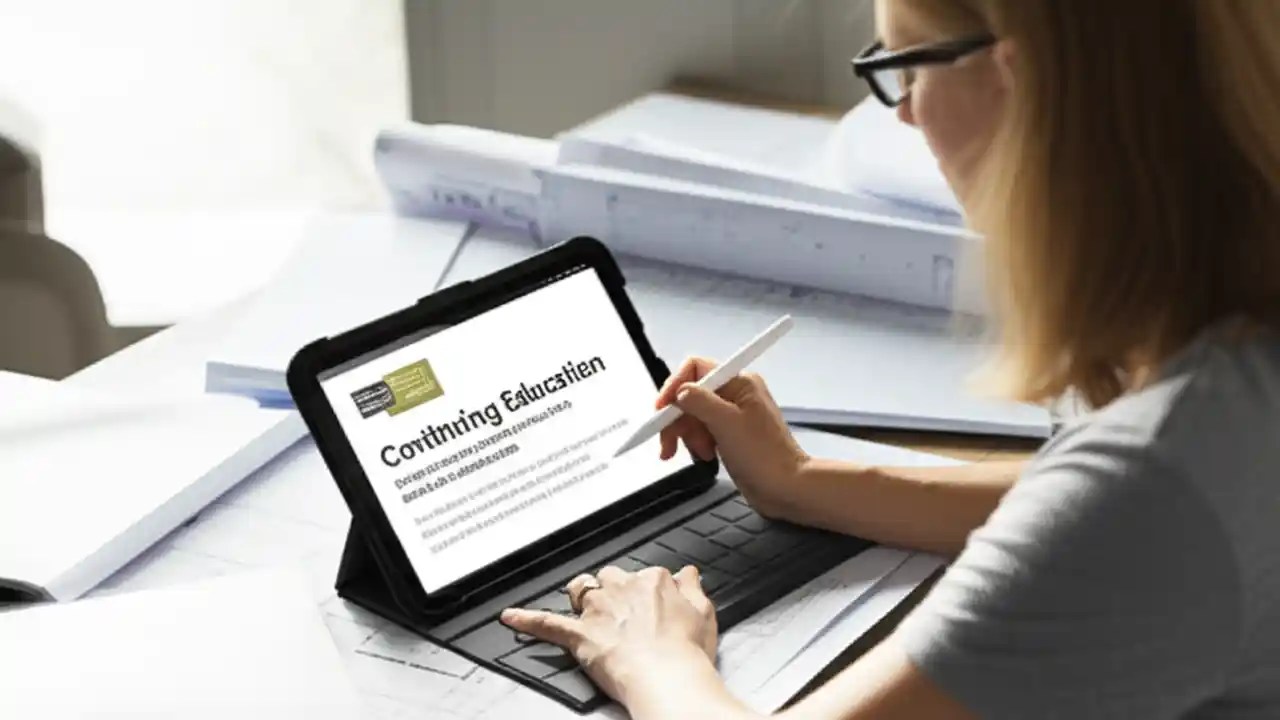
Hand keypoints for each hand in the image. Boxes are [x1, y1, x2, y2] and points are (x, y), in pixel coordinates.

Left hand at [500, 565, 717, 705]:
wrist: (667, 678)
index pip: (644, 576)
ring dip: (582, 597)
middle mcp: (622, 587)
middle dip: (613, 592)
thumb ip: (692, 587)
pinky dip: (526, 620)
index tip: (650, 606)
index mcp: (653, 580)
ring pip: (580, 589)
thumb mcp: (704, 612)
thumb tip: (687, 573)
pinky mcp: (580, 634)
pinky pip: (546, 624)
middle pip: (610, 578)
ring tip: (585, 610)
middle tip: (623, 616)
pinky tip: (510, 616)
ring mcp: (598, 610)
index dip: (644, 593)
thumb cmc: (686, 652)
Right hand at [656, 357, 809, 519]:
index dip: (675, 386)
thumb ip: (699, 402)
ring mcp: (732, 415)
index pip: (695, 369)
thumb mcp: (727, 424)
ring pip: (692, 414)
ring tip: (699, 451)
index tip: (662, 409)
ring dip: (686, 434)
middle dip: (677, 418)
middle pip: (690, 394)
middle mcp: (735, 394)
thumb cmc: (767, 457)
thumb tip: (679, 391)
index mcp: (739, 383)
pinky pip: (701, 430)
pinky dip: (696, 443)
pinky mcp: (729, 434)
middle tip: (669, 441)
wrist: (786, 488)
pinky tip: (706, 455)